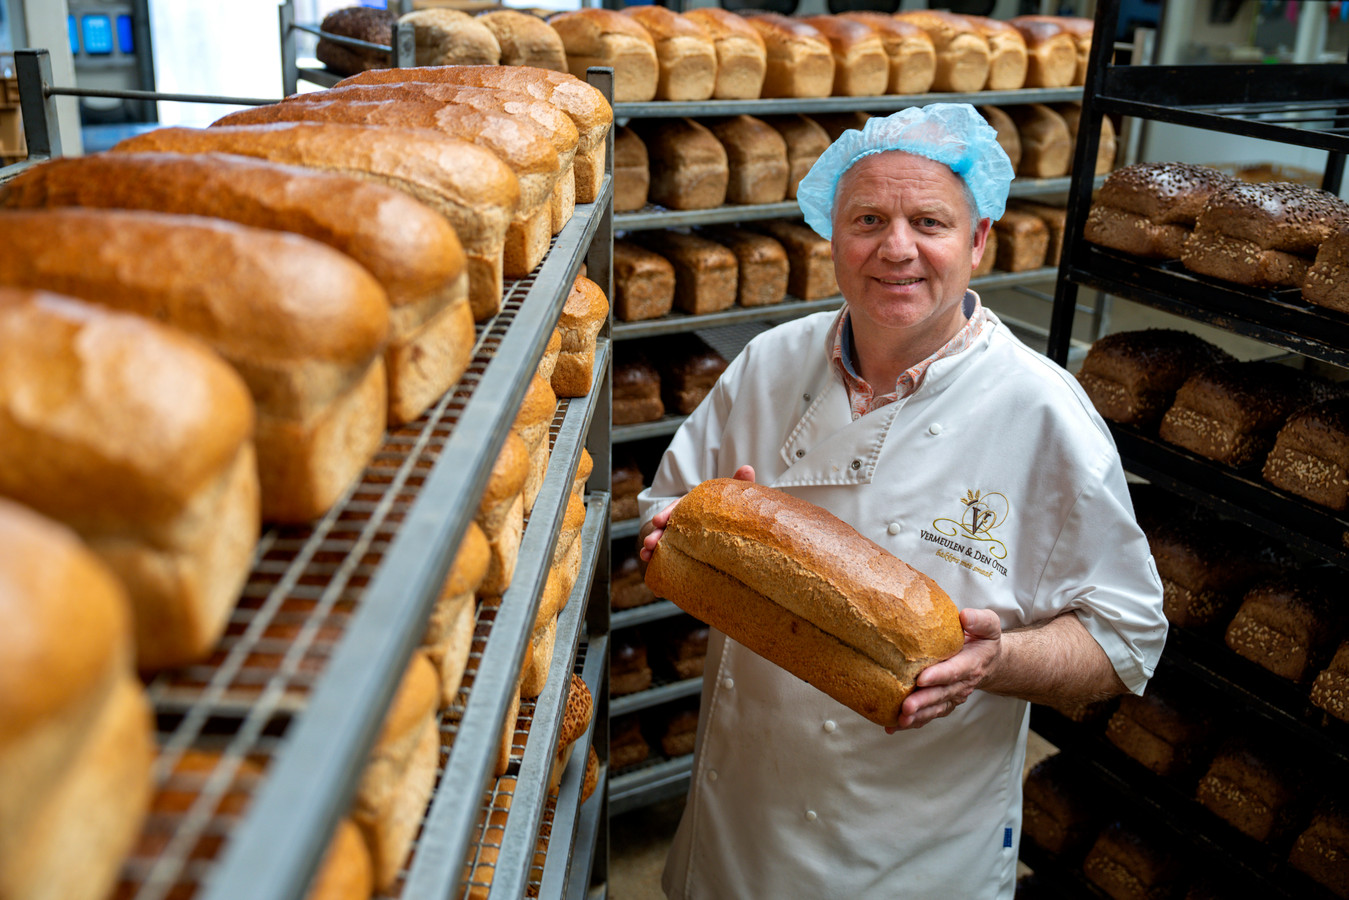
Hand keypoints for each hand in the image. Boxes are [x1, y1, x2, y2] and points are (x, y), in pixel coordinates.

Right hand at [638, 465, 754, 562]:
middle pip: (669, 526)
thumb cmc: (731, 508)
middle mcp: (685, 519)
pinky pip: (670, 554)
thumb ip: (738, 483)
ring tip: (646, 554)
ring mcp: (682, 535)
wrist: (735, 527)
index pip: (679, 508)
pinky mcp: (684, 550)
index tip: (658, 521)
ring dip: (654, 546)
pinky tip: (650, 563)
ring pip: (665, 540)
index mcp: (693, 505)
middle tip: (650, 542)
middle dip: (657, 533)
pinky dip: (659, 558)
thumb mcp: (732, 496)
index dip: (668, 514)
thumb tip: (747, 469)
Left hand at [887, 608, 1001, 731]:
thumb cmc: (984, 640)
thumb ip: (980, 620)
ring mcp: (952, 696)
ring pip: (934, 708)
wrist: (990, 661)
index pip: (954, 671)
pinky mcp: (944, 702)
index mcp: (971, 664)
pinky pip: (929, 715)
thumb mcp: (989, 626)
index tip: (921, 679)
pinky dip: (913, 722)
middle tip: (906, 706)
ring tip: (900, 720)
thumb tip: (965, 616)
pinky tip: (894, 726)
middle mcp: (962, 684)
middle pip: (941, 695)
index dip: (939, 676)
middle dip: (923, 701)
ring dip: (917, 716)